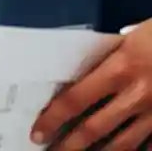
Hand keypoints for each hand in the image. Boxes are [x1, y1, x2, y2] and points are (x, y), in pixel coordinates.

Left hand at [33, 20, 151, 148]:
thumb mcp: (131, 39)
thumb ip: (107, 58)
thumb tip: (81, 75)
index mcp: (119, 69)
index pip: (74, 100)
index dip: (52, 119)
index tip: (37, 132)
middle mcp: (136, 95)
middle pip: (94, 128)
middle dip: (69, 145)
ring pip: (123, 144)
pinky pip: (151, 144)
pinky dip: (136, 150)